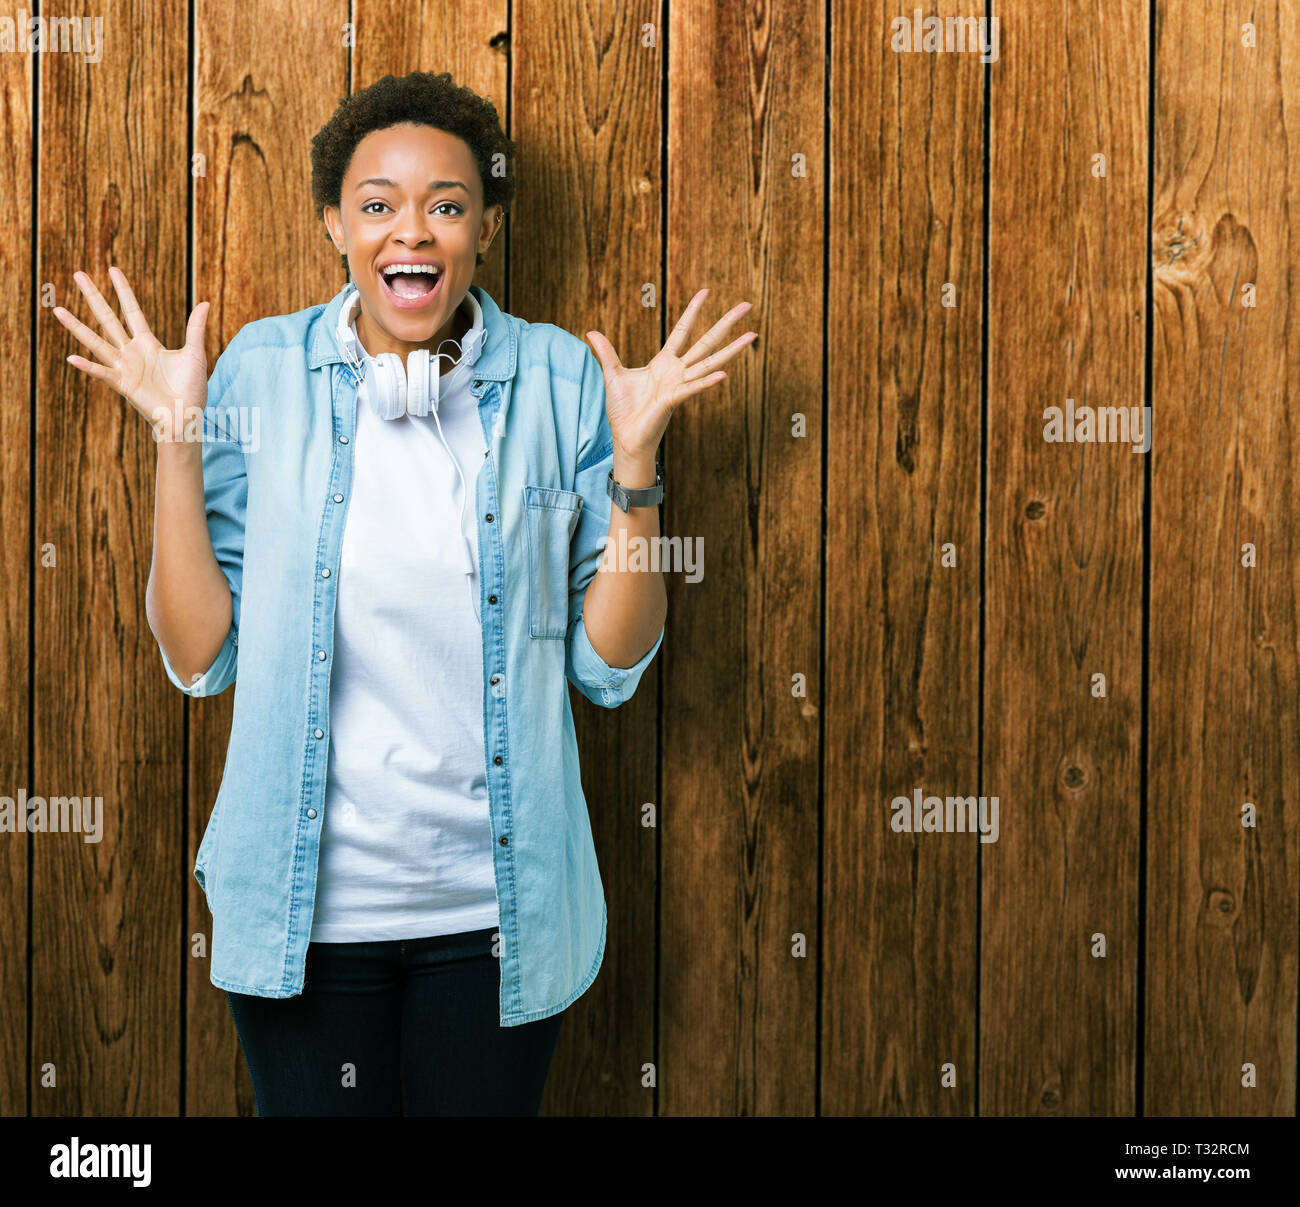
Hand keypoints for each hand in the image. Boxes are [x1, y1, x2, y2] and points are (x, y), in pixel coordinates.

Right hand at [53, 267, 210, 440]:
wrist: (188, 415)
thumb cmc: (192, 388)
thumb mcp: (195, 354)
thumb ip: (195, 328)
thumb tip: (205, 302)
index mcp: (148, 343)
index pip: (132, 311)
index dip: (123, 291)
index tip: (112, 269)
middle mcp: (132, 352)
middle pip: (109, 319)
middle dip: (94, 297)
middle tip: (79, 274)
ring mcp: (125, 368)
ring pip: (97, 342)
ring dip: (77, 327)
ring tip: (58, 310)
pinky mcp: (124, 385)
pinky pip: (103, 374)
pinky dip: (88, 367)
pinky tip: (71, 358)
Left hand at [585, 288, 756, 459]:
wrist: (625, 437)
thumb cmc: (623, 410)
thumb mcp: (612, 374)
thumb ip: (606, 352)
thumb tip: (590, 331)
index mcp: (664, 363)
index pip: (682, 330)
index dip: (693, 310)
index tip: (707, 291)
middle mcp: (677, 372)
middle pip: (706, 342)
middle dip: (726, 323)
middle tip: (746, 305)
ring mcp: (679, 385)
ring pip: (710, 363)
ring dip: (732, 350)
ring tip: (752, 335)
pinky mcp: (672, 401)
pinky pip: (692, 389)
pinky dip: (706, 382)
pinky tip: (724, 374)